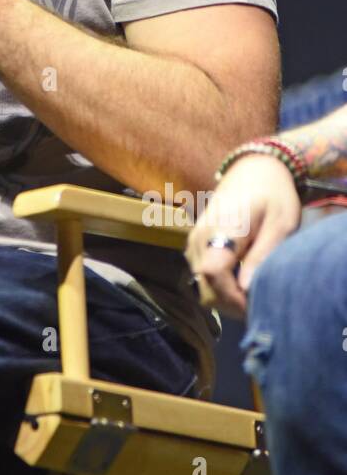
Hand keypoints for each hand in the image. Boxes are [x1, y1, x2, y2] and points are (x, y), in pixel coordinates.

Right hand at [186, 153, 301, 317]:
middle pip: (205, 286)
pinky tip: (241, 279)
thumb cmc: (273, 195)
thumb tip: (245, 289)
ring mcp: (194, 239)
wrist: (254, 170)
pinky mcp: (195, 242)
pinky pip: (201, 274)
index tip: (255, 304)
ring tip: (252, 292)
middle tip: (258, 302)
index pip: (213, 273)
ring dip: (225, 295)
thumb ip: (261, 255)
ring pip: (201, 284)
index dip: (233, 297)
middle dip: (231, 303)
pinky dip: (219, 284)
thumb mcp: (280, 224)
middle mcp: (200, 236)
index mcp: (223, 228)